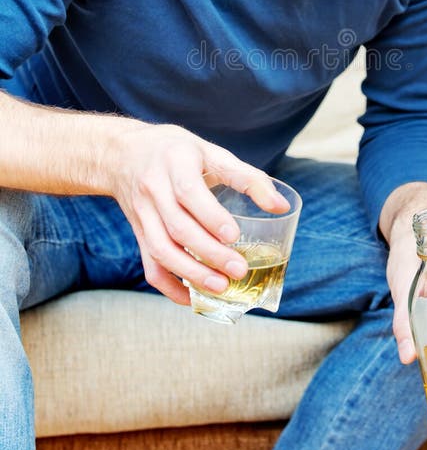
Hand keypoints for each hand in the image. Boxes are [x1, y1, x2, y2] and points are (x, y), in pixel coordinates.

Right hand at [107, 122, 288, 304]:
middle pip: (177, 227)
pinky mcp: (138, 233)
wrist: (122, 155)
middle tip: (239, 269)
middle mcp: (153, 188)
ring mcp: (142, 214)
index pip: (188, 192)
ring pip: (161, 249)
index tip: (235, 236)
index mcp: (175, 162)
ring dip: (190, 273)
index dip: (210, 216)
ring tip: (221, 287)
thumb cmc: (177, 151)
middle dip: (208, 253)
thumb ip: (247, 178)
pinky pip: (149, 264)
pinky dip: (169, 286)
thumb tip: (282, 206)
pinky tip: (192, 297)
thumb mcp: (211, 153)